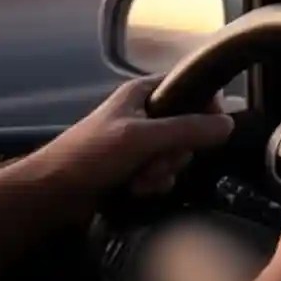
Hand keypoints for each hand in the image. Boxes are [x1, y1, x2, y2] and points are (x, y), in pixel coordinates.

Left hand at [25, 76, 234, 218]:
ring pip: (177, 155)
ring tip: (139, 180)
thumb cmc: (90, 155)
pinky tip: (135, 190)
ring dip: (162, 172)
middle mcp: (144, 113)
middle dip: (176, 152)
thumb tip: (229, 124)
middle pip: (188, 128)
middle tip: (156, 161)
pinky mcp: (134, 168)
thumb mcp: (141, 138)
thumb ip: (186, 129)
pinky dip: (153, 184)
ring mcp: (139, 142)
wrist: (51, 193)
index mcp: (143, 92)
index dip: (205, 106)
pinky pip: (163, 174)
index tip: (210, 128)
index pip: (190, 86)